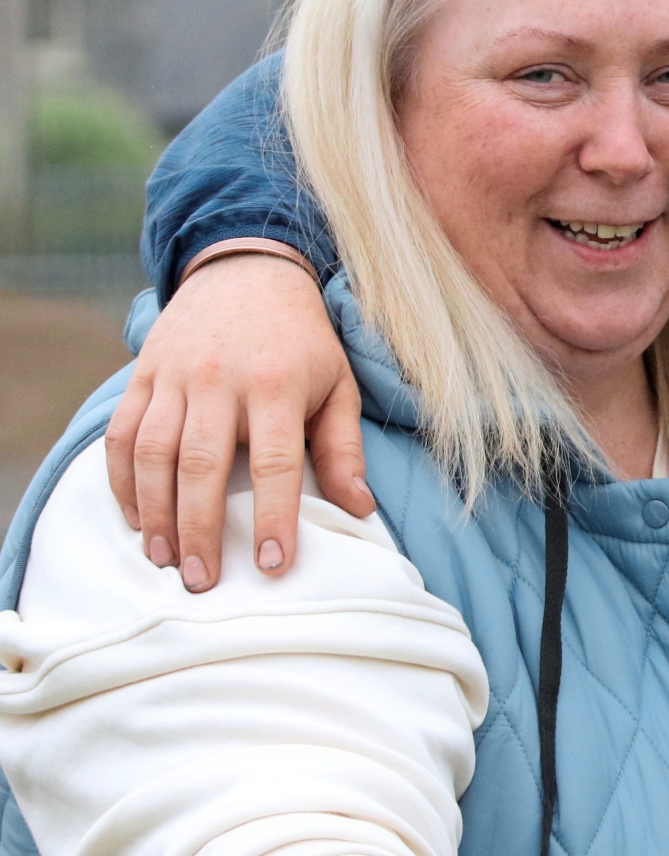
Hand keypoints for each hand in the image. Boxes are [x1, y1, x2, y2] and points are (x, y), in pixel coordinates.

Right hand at [104, 254, 373, 590]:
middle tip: (203, 582)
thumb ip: (344, 447)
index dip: (273, 517)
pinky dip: (122, 482)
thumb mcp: (337, 384)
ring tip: (166, 560)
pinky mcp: (143, 375)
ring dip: (156, 514)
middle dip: (201, 530)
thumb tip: (360, 509)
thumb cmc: (301, 341)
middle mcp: (221, 380)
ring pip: (153, 454)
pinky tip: (137, 520)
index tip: (272, 566)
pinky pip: (121, 435)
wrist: (248, 273)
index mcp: (278, 384)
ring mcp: (175, 376)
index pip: (276, 462)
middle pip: (203, 466)